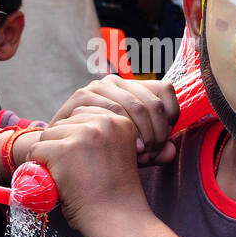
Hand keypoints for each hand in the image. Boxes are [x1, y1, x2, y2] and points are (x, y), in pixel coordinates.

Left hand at [27, 107, 149, 232]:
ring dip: (49, 156)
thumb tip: (71, 126)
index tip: (81, 159)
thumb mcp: (117, 153)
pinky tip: (55, 180)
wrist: (118, 219)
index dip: (74, 137)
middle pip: (63, 123)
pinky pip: (36, 151)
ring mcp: (83, 135)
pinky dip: (38, 167)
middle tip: (73, 171)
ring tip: (66, 176)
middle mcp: (104, 122)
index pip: (81, 114)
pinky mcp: (64, 150)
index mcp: (120, 121)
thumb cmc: (116, 194)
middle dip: (61, 145)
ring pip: (48, 135)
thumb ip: (101, 136)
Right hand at [50, 75, 178, 165]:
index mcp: (133, 86)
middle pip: (153, 103)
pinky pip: (111, 111)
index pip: (165, 91)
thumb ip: (156, 151)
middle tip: (152, 154)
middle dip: (158, 133)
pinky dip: (122, 131)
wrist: (63, 149)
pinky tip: (123, 148)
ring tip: (140, 154)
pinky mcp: (81, 97)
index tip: (162, 144)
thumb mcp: (134, 150)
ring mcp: (98, 87)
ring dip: (143, 134)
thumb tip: (172, 152)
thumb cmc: (101, 148)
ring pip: (135, 107)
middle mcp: (117, 82)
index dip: (170, 120)